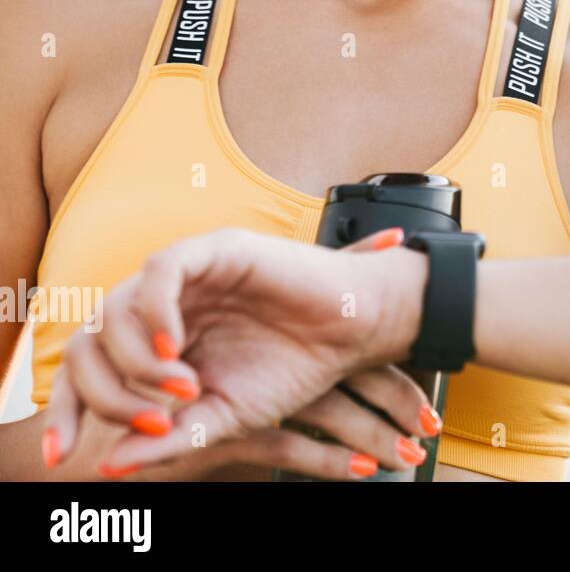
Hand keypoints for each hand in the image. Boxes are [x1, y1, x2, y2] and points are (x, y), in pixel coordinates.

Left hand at [42, 226, 429, 474]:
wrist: (355, 336)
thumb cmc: (295, 368)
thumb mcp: (223, 417)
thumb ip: (170, 438)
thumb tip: (109, 465)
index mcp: (158, 342)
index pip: (88, 367)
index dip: (70, 409)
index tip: (68, 454)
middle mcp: (163, 306)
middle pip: (91, 341)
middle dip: (107, 392)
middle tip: (154, 420)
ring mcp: (187, 274)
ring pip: (118, 307)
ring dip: (138, 360)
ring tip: (183, 388)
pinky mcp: (215, 250)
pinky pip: (161, 271)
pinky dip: (155, 311)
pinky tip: (173, 347)